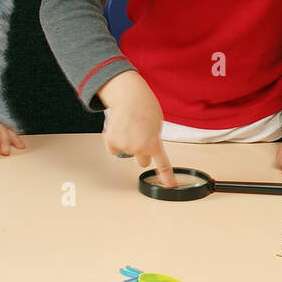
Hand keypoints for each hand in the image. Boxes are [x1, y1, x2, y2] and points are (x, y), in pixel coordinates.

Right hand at [98, 70, 175, 185]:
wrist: (128, 95)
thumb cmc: (144, 106)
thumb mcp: (157, 125)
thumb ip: (154, 140)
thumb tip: (149, 147)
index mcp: (154, 143)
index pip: (163, 165)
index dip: (167, 178)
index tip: (170, 186)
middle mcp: (139, 148)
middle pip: (142, 161)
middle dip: (142, 152)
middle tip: (140, 135)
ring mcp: (125, 146)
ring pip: (127, 153)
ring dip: (128, 142)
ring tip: (130, 126)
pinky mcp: (111, 142)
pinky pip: (114, 148)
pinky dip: (115, 140)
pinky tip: (119, 128)